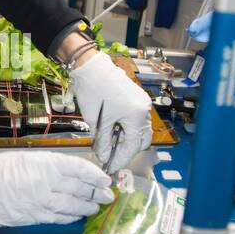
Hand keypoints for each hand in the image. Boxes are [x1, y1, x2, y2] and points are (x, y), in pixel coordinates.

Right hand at [0, 152, 114, 226]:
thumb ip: (47, 167)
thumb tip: (69, 174)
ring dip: (86, 207)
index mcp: (45, 164)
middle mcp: (46, 183)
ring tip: (95, 207)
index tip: (104, 178)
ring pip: (71, 206)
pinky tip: (76, 216)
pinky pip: (57, 217)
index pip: (78, 169)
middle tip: (106, 196)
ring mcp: (40, 202)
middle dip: (95, 193)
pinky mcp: (33, 216)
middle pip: (79, 189)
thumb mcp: (25, 159)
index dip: (94, 175)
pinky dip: (69, 217)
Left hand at [69, 51, 152, 170]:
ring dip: (125, 138)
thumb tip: (104, 157)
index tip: (110, 167)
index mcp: (137, 116)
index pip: (132, 146)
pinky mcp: (136, 97)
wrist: (90, 66)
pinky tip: (112, 130)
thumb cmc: (93, 92)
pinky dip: (125, 127)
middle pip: (141, 139)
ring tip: (108, 144)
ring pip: (138, 129)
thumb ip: (102, 142)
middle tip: (111, 157)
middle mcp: (144, 110)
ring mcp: (141, 102)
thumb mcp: (97, 122)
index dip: (121, 158)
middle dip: (126, 149)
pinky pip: (135, 119)